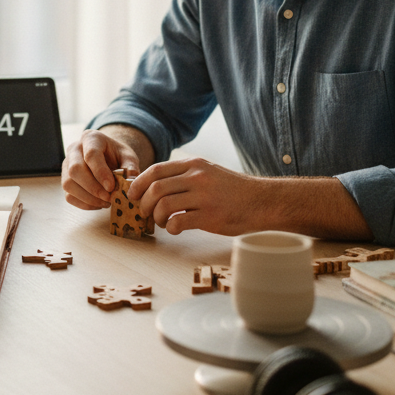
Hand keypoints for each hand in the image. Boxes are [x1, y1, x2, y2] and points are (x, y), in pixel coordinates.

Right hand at [61, 130, 140, 210]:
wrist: (108, 157)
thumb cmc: (117, 155)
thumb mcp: (128, 156)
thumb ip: (130, 167)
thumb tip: (130, 181)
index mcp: (91, 138)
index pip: (91, 154)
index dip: (100, 172)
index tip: (112, 187)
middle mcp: (74, 149)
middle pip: (75, 169)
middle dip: (93, 188)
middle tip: (109, 197)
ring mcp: (66, 165)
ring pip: (68, 184)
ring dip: (88, 198)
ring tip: (106, 202)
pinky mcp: (65, 180)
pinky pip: (69, 195)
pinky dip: (84, 204)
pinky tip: (99, 203)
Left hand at [128, 157, 262, 235]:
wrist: (262, 202)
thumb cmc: (232, 190)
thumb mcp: (208, 171)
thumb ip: (184, 175)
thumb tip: (153, 185)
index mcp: (194, 164)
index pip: (156, 170)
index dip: (139, 183)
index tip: (132, 194)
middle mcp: (197, 177)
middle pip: (155, 188)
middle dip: (143, 203)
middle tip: (143, 212)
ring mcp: (204, 196)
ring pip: (163, 205)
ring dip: (155, 217)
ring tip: (161, 222)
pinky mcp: (210, 217)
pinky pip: (178, 222)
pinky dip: (171, 228)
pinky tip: (175, 229)